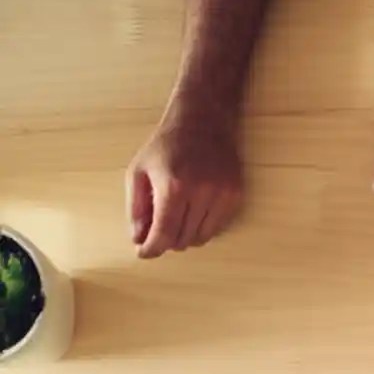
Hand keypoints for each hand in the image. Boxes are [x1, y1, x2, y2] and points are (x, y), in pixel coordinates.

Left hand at [126, 109, 243, 258]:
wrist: (203, 120)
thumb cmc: (166, 145)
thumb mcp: (138, 172)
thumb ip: (136, 208)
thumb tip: (139, 239)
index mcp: (173, 187)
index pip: (164, 234)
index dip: (152, 248)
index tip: (145, 252)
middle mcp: (202, 193)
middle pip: (183, 239)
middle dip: (167, 241)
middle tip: (158, 231)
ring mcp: (223, 194)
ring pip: (203, 237)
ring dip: (186, 236)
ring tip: (176, 220)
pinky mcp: (236, 194)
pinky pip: (219, 226)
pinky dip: (204, 226)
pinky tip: (194, 212)